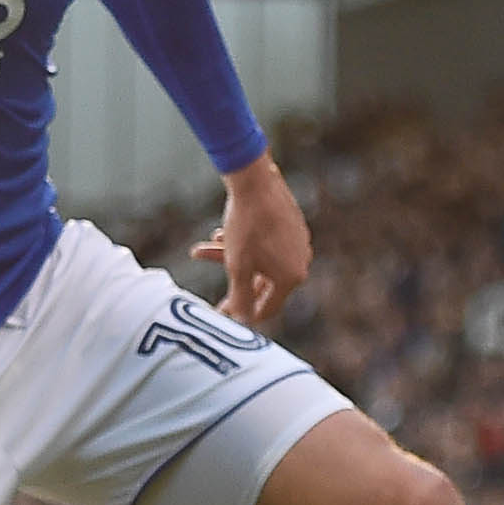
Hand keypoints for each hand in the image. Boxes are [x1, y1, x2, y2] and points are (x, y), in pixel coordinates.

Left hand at [195, 155, 311, 328]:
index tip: (226, 316)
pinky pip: (266, 243)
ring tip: (203, 249)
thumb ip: (241, 298)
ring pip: (259, 260)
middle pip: (262, 283)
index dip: (245, 315)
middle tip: (215, 295)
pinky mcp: (292, 225)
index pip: (268, 308)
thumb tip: (243, 322)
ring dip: (231, 258)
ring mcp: (298, 242)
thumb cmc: (247, 226)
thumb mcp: (238, 268)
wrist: (255, 182)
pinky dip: (243, 243)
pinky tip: (219, 234)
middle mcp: (300, 262)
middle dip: (234, 283)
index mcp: (291, 277)